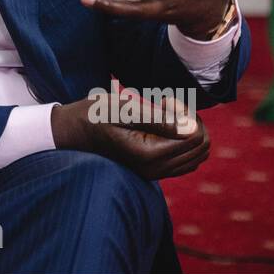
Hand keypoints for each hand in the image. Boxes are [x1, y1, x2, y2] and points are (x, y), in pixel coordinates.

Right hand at [50, 94, 210, 180]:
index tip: (164, 101)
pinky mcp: (153, 170)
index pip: (194, 137)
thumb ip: (159, 120)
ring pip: (197, 156)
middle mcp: (155, 169)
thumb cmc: (94, 115)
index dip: (186, 113)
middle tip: (167, 106)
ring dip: (190, 132)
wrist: (73, 131)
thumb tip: (191, 128)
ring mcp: (155, 172)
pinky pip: (186, 161)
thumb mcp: (124, 111)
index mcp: (149, 154)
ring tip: (167, 115)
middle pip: (201, 147)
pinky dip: (184, 142)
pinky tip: (166, 127)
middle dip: (192, 122)